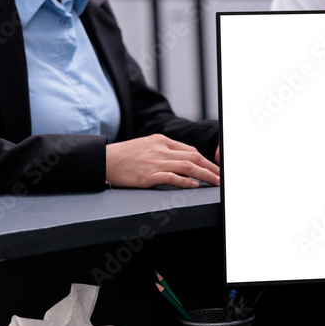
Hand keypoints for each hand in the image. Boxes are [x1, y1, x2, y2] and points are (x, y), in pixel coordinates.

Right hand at [106, 134, 220, 188]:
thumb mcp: (147, 145)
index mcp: (161, 140)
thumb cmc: (125, 155)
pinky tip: (194, 185)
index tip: (215, 168)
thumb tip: (184, 160)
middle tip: (221, 177)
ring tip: (214, 182)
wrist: (104, 160)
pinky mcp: (148, 175)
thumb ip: (164, 150)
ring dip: (204, 175)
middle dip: (210, 168)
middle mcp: (160, 149)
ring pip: (187, 167)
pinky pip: (171, 177)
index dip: (205, 160)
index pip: (190, 150)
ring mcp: (154, 162)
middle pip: (193, 157)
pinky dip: (185, 182)